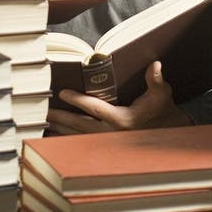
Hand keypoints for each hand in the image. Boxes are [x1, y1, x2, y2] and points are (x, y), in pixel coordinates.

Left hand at [47, 62, 193, 134]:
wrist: (168, 132)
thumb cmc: (162, 110)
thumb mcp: (161, 94)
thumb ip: (156, 80)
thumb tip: (155, 65)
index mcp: (123, 120)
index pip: (95, 108)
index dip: (78, 100)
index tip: (62, 92)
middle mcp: (112, 133)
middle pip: (79, 124)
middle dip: (60, 117)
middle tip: (42, 109)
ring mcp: (107, 141)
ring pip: (78, 135)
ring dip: (60, 128)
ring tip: (43, 120)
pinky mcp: (104, 146)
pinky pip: (80, 143)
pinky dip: (66, 138)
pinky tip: (53, 133)